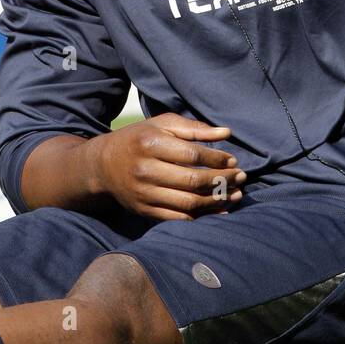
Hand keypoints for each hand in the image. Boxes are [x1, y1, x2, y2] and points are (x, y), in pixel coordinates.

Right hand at [90, 112, 245, 221]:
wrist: (103, 165)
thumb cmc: (139, 139)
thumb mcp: (162, 124)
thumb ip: (194, 128)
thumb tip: (226, 132)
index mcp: (150, 144)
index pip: (192, 154)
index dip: (217, 158)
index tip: (233, 159)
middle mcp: (145, 170)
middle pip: (192, 180)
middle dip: (222, 180)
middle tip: (241, 177)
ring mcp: (144, 194)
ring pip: (188, 202)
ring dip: (217, 200)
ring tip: (235, 194)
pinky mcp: (145, 211)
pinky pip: (179, 218)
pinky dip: (203, 216)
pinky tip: (220, 210)